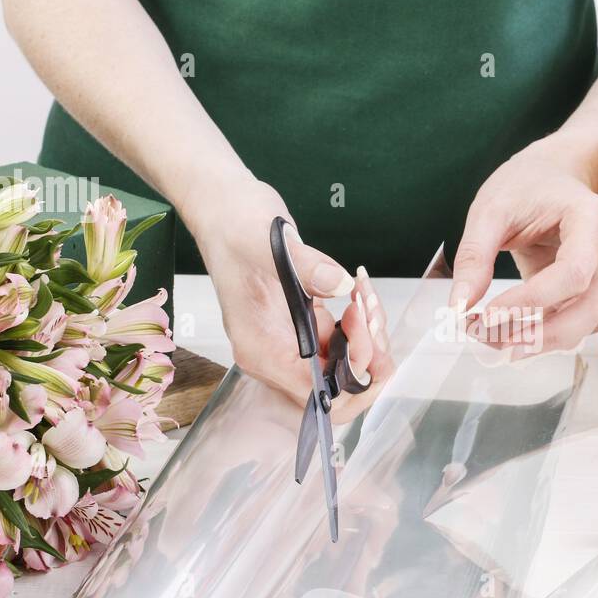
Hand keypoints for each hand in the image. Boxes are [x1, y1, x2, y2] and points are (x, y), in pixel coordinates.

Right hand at [187, 179, 392, 418]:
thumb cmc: (233, 224)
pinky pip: (342, 343)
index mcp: (260, 349)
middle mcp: (275, 355)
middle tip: (373, 319)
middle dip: (367, 364)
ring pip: (344, 368)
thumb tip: (341, 284)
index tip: (361, 324)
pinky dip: (361, 326)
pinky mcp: (303, 325)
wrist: (223, 206)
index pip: (315, 391)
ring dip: (368, 342)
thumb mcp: (268, 241)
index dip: (349, 370)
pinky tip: (361, 294)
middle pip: (334, 392)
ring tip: (367, 297)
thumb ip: (305, 266)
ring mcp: (290, 341)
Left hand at [451, 132, 597, 354]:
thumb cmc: (528, 185)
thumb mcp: (491, 209)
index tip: (488, 315)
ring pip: (587, 323)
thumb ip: (474, 255)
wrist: (558, 174)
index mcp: (591, 220)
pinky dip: (545, 336)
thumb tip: (459, 306)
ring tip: (492, 339)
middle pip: (590, 308)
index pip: (572, 273)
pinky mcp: (596, 290)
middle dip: (540, 334)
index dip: (533, 301)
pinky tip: (510, 332)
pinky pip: (578, 323)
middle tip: (488, 339)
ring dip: (541, 340)